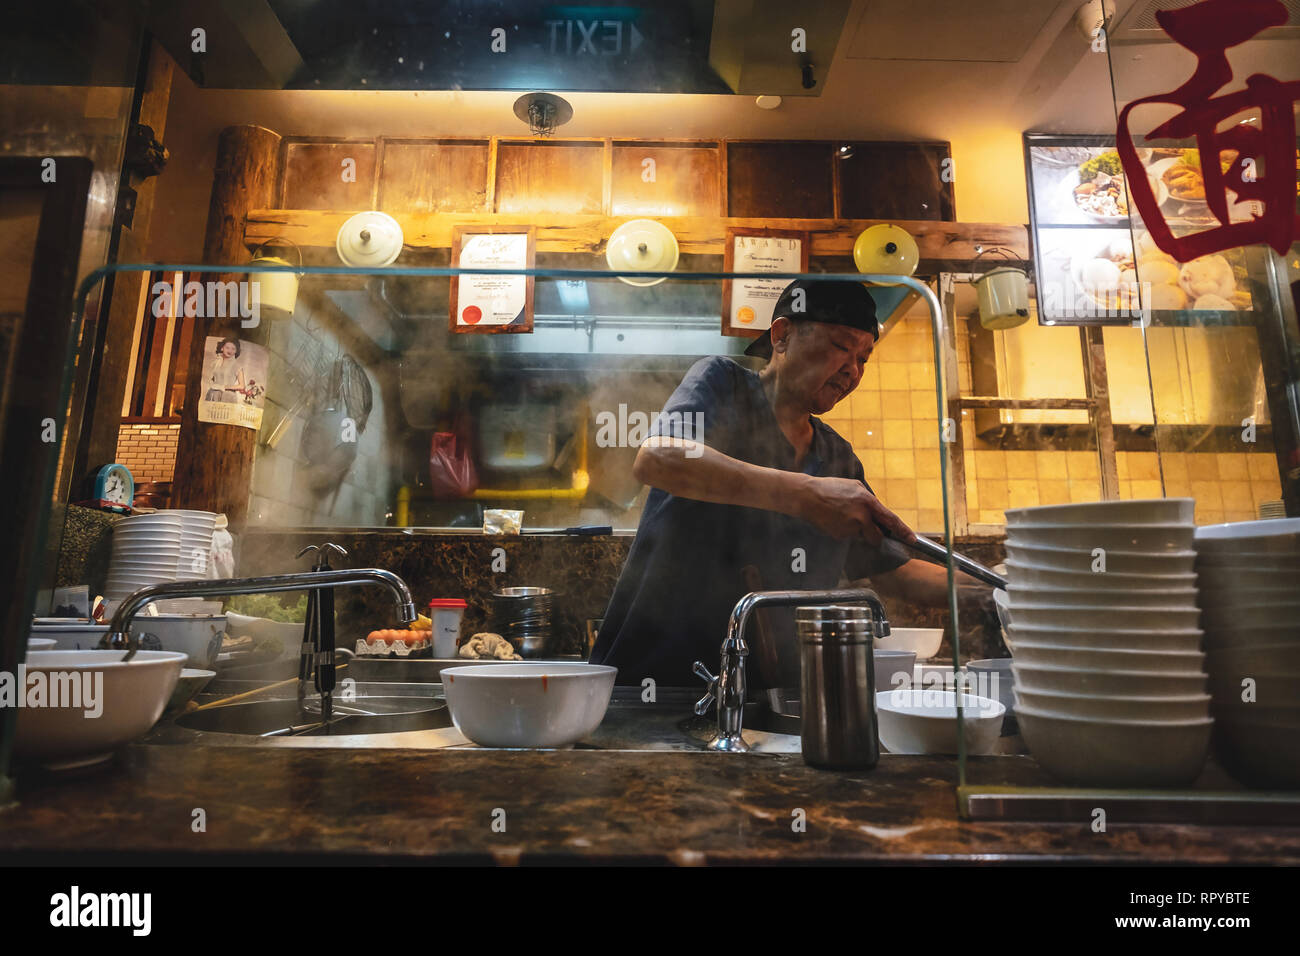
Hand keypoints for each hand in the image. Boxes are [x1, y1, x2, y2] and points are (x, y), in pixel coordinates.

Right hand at [797, 476, 915, 545]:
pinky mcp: (839, 535)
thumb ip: (869, 500)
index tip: (911, 539)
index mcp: (867, 502)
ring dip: (855, 530)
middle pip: (876, 536)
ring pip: (860, 535)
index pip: (890, 520)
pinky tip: (833, 519)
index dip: (903, 531)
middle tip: (862, 525)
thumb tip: (877, 512)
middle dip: (873, 534)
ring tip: (841, 516)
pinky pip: (847, 537)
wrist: (807, 496)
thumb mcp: (854, 486)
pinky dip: (843, 530)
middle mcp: (861, 517)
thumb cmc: (830, 488)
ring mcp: (850, 528)